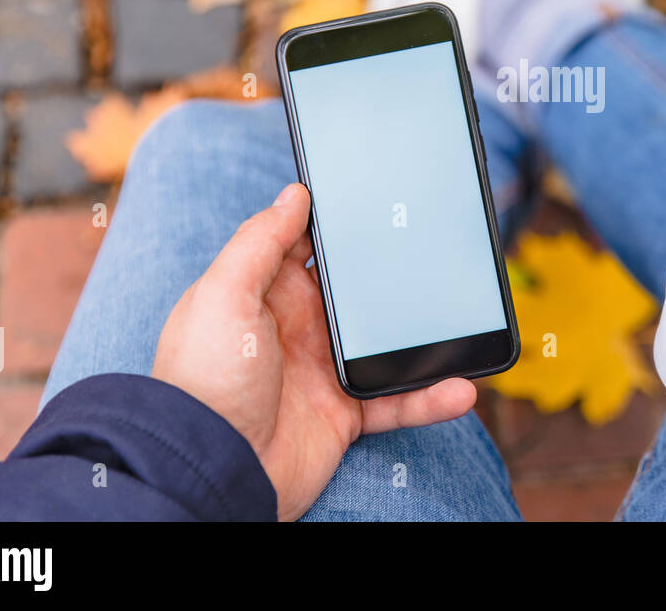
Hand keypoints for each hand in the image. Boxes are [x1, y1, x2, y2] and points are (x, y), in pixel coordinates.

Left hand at [152, 183, 476, 519]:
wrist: (209, 471)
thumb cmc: (203, 380)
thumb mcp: (222, 296)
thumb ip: (259, 242)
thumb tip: (295, 194)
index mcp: (266, 292)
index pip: (307, 245)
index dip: (337, 223)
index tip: (377, 199)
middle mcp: (299, 327)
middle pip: (358, 289)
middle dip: (392, 272)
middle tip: (434, 249)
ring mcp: (325, 370)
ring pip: (387, 343)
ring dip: (423, 334)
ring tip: (462, 317)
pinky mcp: (345, 413)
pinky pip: (398, 401)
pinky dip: (430, 396)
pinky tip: (460, 386)